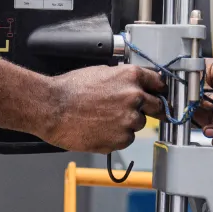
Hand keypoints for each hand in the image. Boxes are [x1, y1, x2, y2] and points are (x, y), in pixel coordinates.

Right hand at [43, 65, 165, 153]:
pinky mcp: (121, 139)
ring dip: (128, 123)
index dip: (158, 90)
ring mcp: (130, 120)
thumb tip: (133, 84)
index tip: (159, 95)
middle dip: (151, 109)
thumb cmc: (71, 89)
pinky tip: (100, 129)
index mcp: (131, 77)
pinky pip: (126, 139)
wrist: (52, 109)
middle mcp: (135, 98)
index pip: (159, 83)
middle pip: (158, 106)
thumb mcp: (101, 72)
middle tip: (135, 111)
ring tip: (104, 119)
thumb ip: (123, 78)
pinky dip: (117, 136)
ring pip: (139, 124)